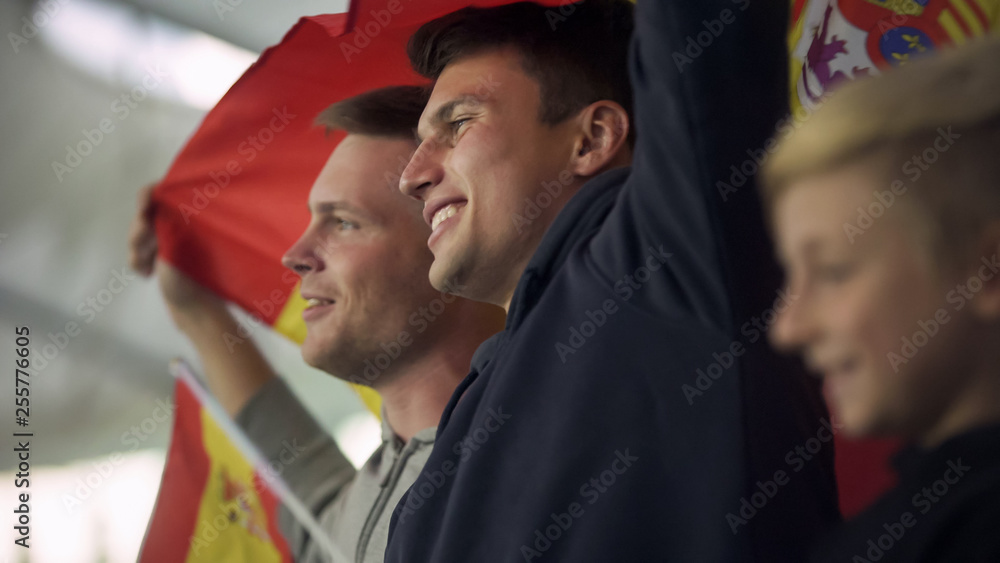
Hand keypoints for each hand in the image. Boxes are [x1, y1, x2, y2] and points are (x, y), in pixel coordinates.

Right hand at [128, 185, 226, 322]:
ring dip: (136, 250)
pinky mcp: (160, 255)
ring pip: (138, 234)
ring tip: (147, 267)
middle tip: (144, 247)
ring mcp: (169, 239)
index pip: (165, 192)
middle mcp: (180, 224)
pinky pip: (137, 251)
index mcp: (190, 218)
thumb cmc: (195, 279)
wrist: (196, 311)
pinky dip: (137, 262)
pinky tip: (146, 274)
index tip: (142, 206)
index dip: (148, 194)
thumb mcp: (179, 247)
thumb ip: (168, 224)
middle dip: (139, 232)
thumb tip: (158, 202)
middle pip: (145, 214)